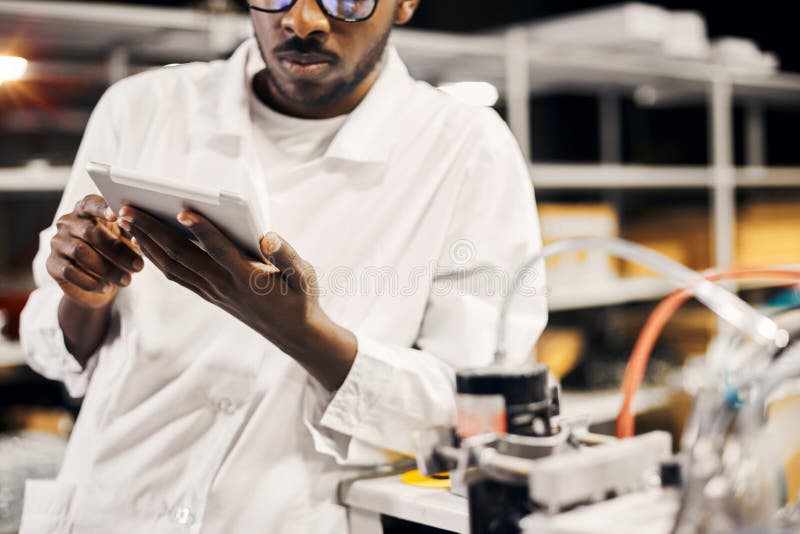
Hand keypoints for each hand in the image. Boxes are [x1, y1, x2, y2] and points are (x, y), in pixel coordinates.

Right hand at [47, 195, 143, 309]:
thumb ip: (131, 235)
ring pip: (80, 252)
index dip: (101, 208)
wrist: (99, 284)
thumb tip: (140, 238)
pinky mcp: (52, 264)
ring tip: (127, 281)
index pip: (90, 203)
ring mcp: (57, 243)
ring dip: (107, 268)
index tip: (116, 216)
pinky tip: (107, 288)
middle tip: (139, 266)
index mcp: (86, 211)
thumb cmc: (116, 255)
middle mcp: (68, 223)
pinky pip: (70, 271)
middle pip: (90, 231)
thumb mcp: (126, 242)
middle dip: (117, 250)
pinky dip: (91, 281)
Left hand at [117, 205, 356, 389]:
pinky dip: (157, 259)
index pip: (219, 249)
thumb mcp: (304, 275)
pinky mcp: (210, 296)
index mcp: (248, 276)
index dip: (201, 229)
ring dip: (148, 244)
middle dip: (153, 231)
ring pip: (172, 267)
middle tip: (128, 208)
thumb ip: (287, 255)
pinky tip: (147, 244)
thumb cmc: (301, 298)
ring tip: (127, 221)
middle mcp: (224, 285)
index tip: (182, 209)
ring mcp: (214, 292)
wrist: (294, 334)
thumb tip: (267, 237)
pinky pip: (177, 276)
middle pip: (182, 256)